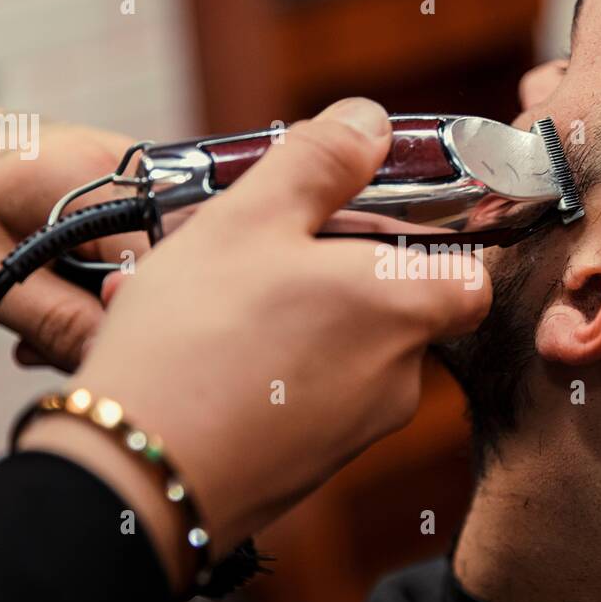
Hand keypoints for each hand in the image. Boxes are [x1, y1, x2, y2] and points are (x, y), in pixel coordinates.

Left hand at [0, 88, 146, 368]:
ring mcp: (134, 174)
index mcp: (102, 176)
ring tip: (36, 331)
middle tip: (42, 349)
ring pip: (148, 261)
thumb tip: (110, 362)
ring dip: (99, 306)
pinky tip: (53, 299)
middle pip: (160, 266)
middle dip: (108, 319)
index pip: (158, 268)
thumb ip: (53, 321)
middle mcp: (134, 166)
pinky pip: (133, 246)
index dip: (126, 319)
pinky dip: (96, 282)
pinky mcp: (125, 188)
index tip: (74, 349)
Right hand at [19, 98, 492, 588]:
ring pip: (338, 352)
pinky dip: (265, 371)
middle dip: (332, 275)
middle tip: (254, 254)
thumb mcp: (251, 219)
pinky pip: (302, 399)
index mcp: (406, 310)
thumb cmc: (196, 340)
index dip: (425, 241)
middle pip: (394, 308)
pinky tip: (196, 356)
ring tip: (204, 304)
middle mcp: (400, 381)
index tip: (361, 223)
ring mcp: (355, 434)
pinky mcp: (309, 471)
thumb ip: (320, 162)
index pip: (467, 273)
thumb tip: (371, 123)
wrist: (134, 478)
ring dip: (287, 319)